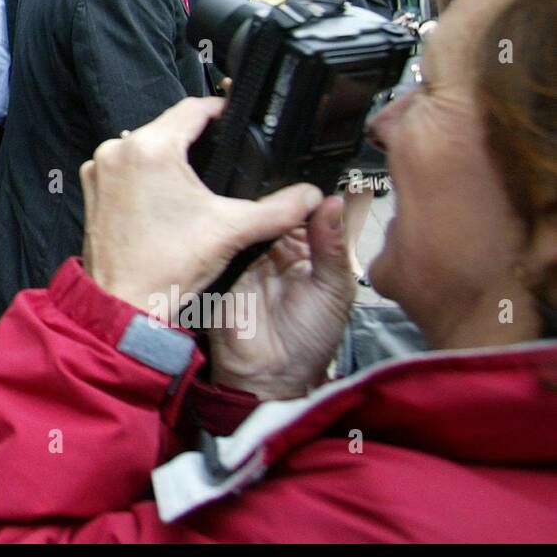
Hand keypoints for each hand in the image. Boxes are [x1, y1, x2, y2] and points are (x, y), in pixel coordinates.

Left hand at [79, 98, 322, 312]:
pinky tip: (167, 200)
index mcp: (150, 147)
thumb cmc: (166, 267)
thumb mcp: (233, 230)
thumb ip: (279, 209)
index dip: (220, 109)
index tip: (236, 118)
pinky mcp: (93, 189)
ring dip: (171, 160)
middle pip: (168, 128)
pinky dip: (147, 177)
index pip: (193, 108)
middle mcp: (117, 150)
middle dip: (197, 141)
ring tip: (197, 183)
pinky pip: (126, 168)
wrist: (124, 304)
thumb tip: (309, 196)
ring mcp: (100, 170)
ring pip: (146, 148)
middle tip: (224, 157)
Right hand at [207, 196, 354, 400]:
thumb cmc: (310, 338)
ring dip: (259, 209)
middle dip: (283, 198)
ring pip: (253, 217)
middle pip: (277, 209)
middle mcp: (277, 247)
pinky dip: (236, 224)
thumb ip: (332, 245)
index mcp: (308, 251)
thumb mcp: (334, 290)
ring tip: (269, 205)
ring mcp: (247, 252)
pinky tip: (242, 217)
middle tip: (289, 190)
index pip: (307, 212)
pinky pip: (229, 234)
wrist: (268, 372)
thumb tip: (334, 200)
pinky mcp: (222, 259)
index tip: (310, 184)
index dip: (308, 197)